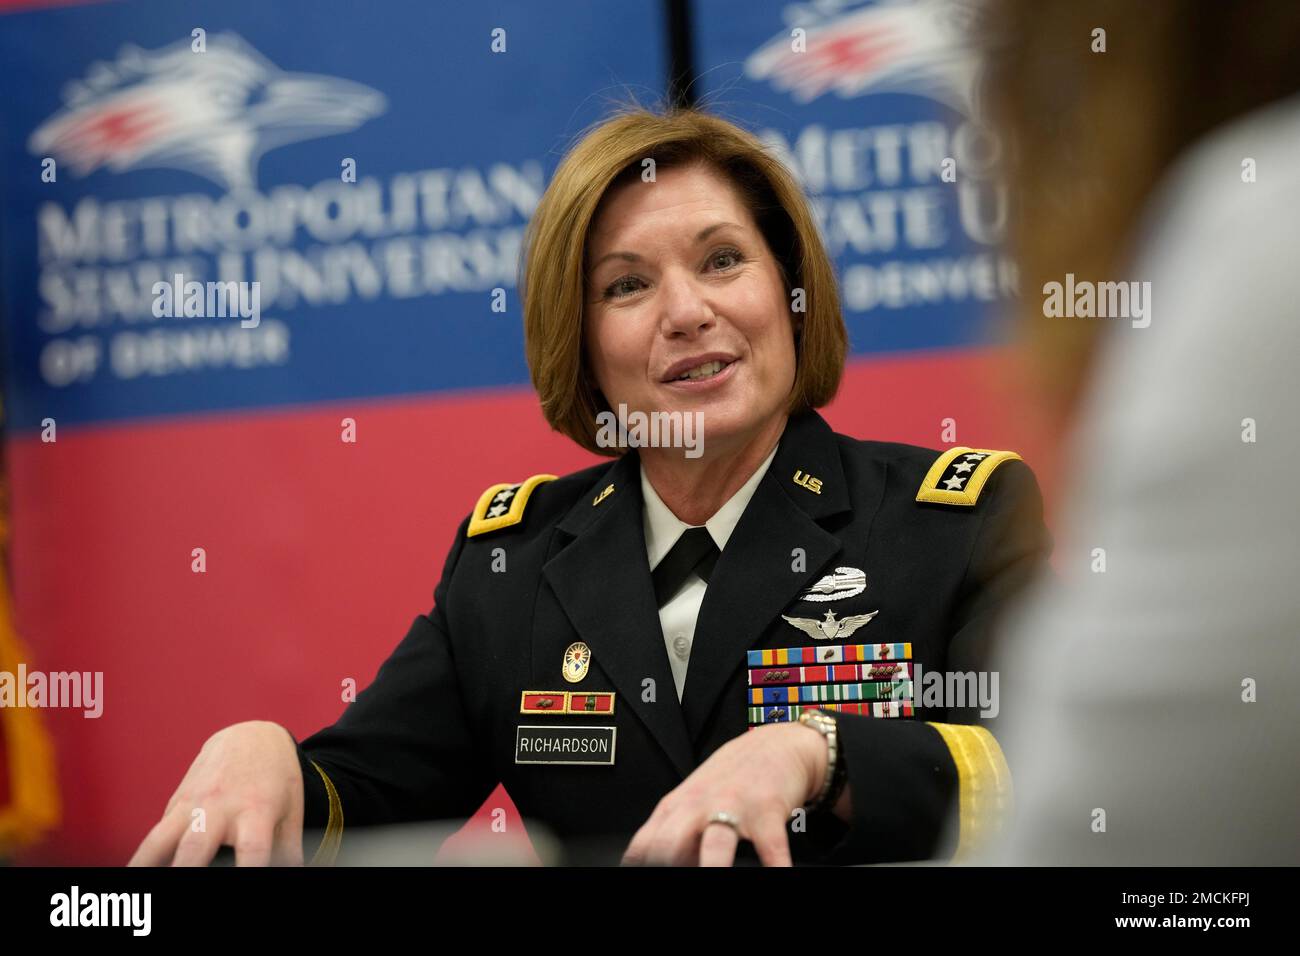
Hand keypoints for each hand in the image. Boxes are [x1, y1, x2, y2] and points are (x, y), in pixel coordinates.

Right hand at [129, 721, 305, 866]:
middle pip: (197, 845)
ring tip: (134, 882)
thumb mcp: (291, 812)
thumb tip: (297, 874)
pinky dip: (143, 856)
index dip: (249, 870)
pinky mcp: (175, 803)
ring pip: (160, 838)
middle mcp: (221, 806)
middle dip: (187, 869)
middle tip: (182, 886)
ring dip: (144, 862)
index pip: (253, 849)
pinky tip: (137, 870)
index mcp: (257, 811)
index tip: (244, 881)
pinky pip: (155, 834)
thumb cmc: (277, 782)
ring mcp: (194, 803)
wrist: (253, 738)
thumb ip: (288, 849)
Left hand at [621, 721, 827, 866]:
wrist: (776, 744)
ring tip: (714, 875)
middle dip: (668, 866)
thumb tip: (661, 864)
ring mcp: (733, 807)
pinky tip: (779, 873)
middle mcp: (700, 806)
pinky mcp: (766, 811)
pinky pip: (770, 848)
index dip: (641, 864)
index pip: (644, 844)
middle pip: (669, 845)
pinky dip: (776, 867)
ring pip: (715, 846)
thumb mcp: (694, 799)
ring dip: (712, 868)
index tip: (646, 874)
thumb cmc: (732, 776)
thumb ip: (675, 834)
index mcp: (677, 806)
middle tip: (677, 880)